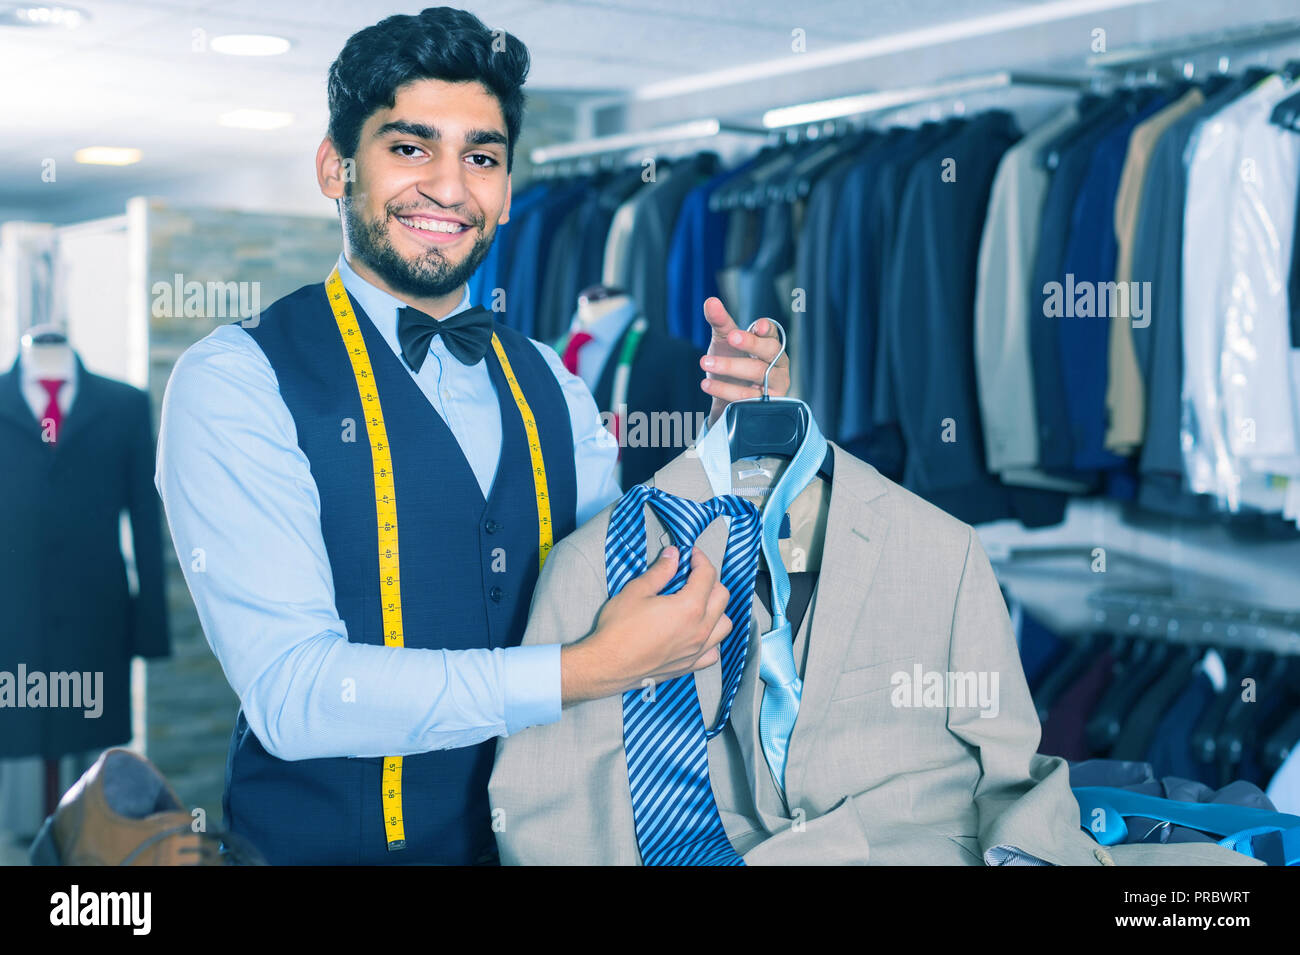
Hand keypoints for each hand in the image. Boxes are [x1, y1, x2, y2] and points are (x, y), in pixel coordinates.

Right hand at [560, 545, 732, 703]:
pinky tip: (697, 632)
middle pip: (722, 596)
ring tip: (698, 602)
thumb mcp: (636, 591)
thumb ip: (660, 571)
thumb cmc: (618, 629)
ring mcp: (697, 650)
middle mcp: (700, 630)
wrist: (607, 665)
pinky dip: (711, 639)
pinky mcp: (689, 665)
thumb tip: (673, 555)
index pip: (707, 576)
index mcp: (689, 607)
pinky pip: (713, 651)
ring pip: (724, 624)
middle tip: (692, 574)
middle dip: (710, 580)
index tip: (691, 555)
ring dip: (716, 609)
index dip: (700, 559)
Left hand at [699, 297, 789, 427]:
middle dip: (750, 344)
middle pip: (770, 351)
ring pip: (758, 374)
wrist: (727, 401)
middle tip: (731, 337)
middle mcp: (777, 364)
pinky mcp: (765, 406)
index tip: (759, 326)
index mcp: (770, 345)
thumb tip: (710, 302)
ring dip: (730, 367)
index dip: (767, 329)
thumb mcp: (724, 342)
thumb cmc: (732, 364)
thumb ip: (719, 322)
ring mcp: (774, 386)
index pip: (772, 334)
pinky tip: (707, 384)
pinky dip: (725, 390)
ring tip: (705, 363)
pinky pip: (748, 397)